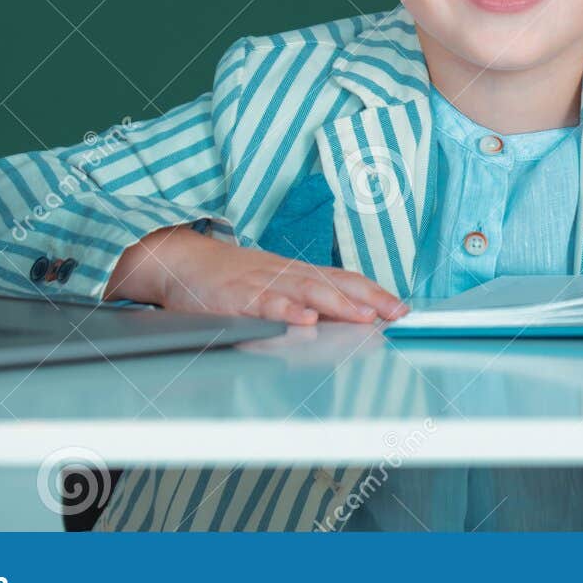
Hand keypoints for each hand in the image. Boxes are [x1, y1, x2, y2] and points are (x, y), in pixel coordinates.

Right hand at [104, 225, 407, 324]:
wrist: (181, 261)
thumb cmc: (231, 277)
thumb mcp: (274, 283)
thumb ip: (306, 299)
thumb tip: (348, 318)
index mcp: (296, 274)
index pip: (344, 279)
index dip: (374, 293)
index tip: (401, 309)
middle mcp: (285, 275)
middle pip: (332, 284)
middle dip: (366, 299)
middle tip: (392, 314)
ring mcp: (261, 285)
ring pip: (305, 292)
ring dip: (337, 304)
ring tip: (362, 316)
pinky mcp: (236, 298)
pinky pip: (264, 305)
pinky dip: (286, 313)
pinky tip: (303, 322)